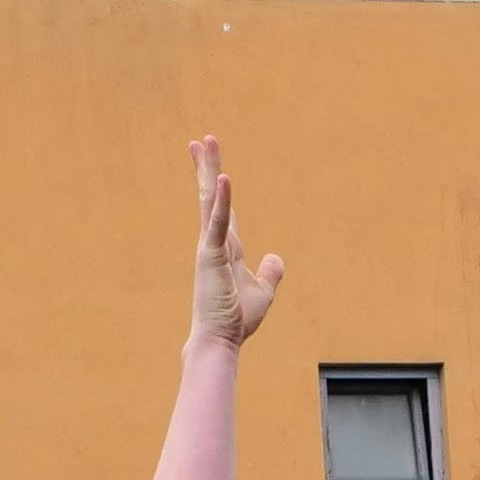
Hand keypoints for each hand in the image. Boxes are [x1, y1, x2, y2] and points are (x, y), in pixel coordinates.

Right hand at [187, 136, 284, 347]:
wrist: (220, 340)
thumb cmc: (236, 319)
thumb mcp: (262, 292)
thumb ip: (270, 272)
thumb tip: (276, 258)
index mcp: (226, 248)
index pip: (223, 209)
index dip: (220, 185)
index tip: (214, 163)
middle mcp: (214, 241)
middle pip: (212, 196)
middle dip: (208, 167)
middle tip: (203, 139)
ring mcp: (209, 246)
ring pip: (210, 200)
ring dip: (209, 170)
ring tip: (206, 142)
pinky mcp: (210, 255)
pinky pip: (218, 222)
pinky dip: (223, 201)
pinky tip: (225, 178)